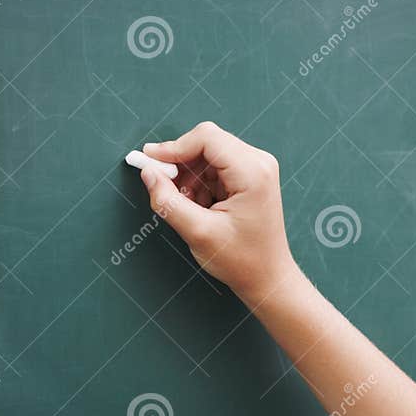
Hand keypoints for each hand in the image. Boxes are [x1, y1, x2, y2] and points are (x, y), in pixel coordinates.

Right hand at [138, 121, 297, 302]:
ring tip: (189, 208)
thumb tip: (148, 173)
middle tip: (164, 189)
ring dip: (189, 177)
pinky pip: (215, 167)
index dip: (173, 147)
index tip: (149, 162)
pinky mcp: (250, 176)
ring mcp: (256, 168)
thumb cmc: (241, 260)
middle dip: (180, 164)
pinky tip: (200, 208)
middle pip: (206, 143)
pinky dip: (199, 184)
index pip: (206, 138)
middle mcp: (258, 162)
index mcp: (252, 172)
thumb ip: (168, 201)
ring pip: (207, 155)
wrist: (267, 278)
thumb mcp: (198, 232)